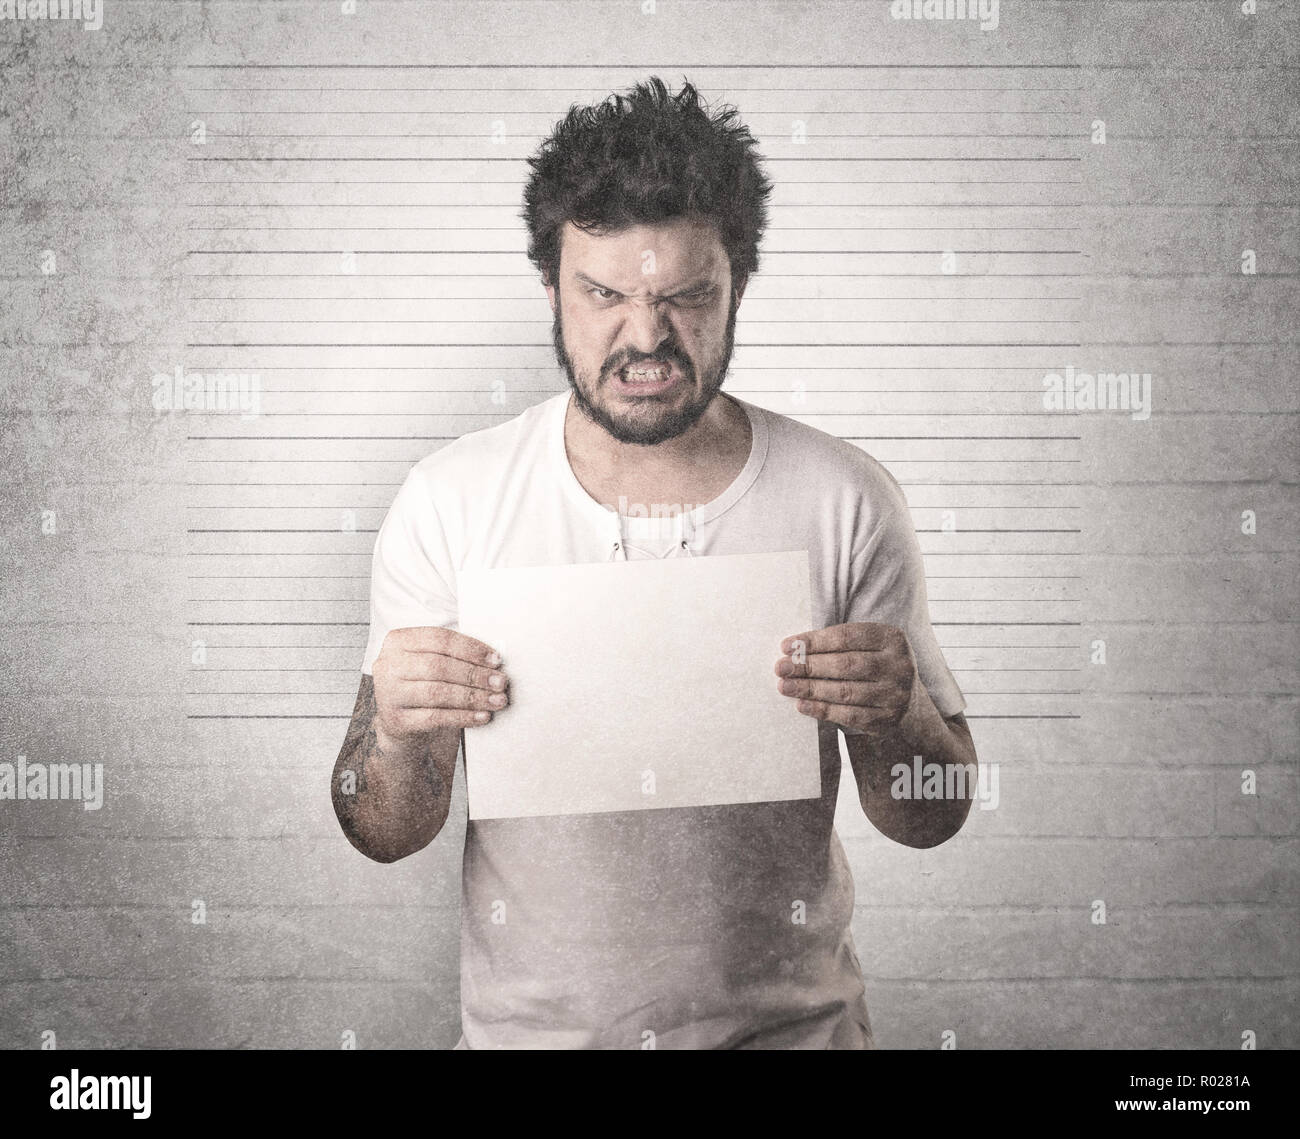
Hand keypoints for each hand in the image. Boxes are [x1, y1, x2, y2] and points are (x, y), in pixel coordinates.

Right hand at [372, 626, 508, 747]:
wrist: (398, 721)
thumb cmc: (422, 684)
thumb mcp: (429, 662)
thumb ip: (454, 656)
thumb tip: (494, 661)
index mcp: (398, 641)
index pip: (439, 639)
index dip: (471, 648)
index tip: (497, 660)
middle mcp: (388, 665)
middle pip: (438, 666)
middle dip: (475, 674)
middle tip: (501, 682)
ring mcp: (388, 693)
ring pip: (437, 692)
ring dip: (473, 697)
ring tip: (497, 700)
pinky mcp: (394, 720)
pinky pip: (434, 717)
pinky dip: (463, 716)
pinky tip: (482, 716)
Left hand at [775, 622, 918, 736]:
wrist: (908, 703)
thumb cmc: (874, 666)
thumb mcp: (867, 646)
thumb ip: (837, 644)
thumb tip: (792, 649)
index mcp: (892, 638)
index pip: (846, 636)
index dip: (814, 641)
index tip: (786, 646)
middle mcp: (899, 665)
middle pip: (845, 664)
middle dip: (808, 666)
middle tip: (781, 668)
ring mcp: (896, 694)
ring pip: (845, 691)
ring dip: (810, 689)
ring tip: (785, 686)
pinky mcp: (888, 719)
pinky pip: (849, 716)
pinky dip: (822, 710)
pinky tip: (802, 705)